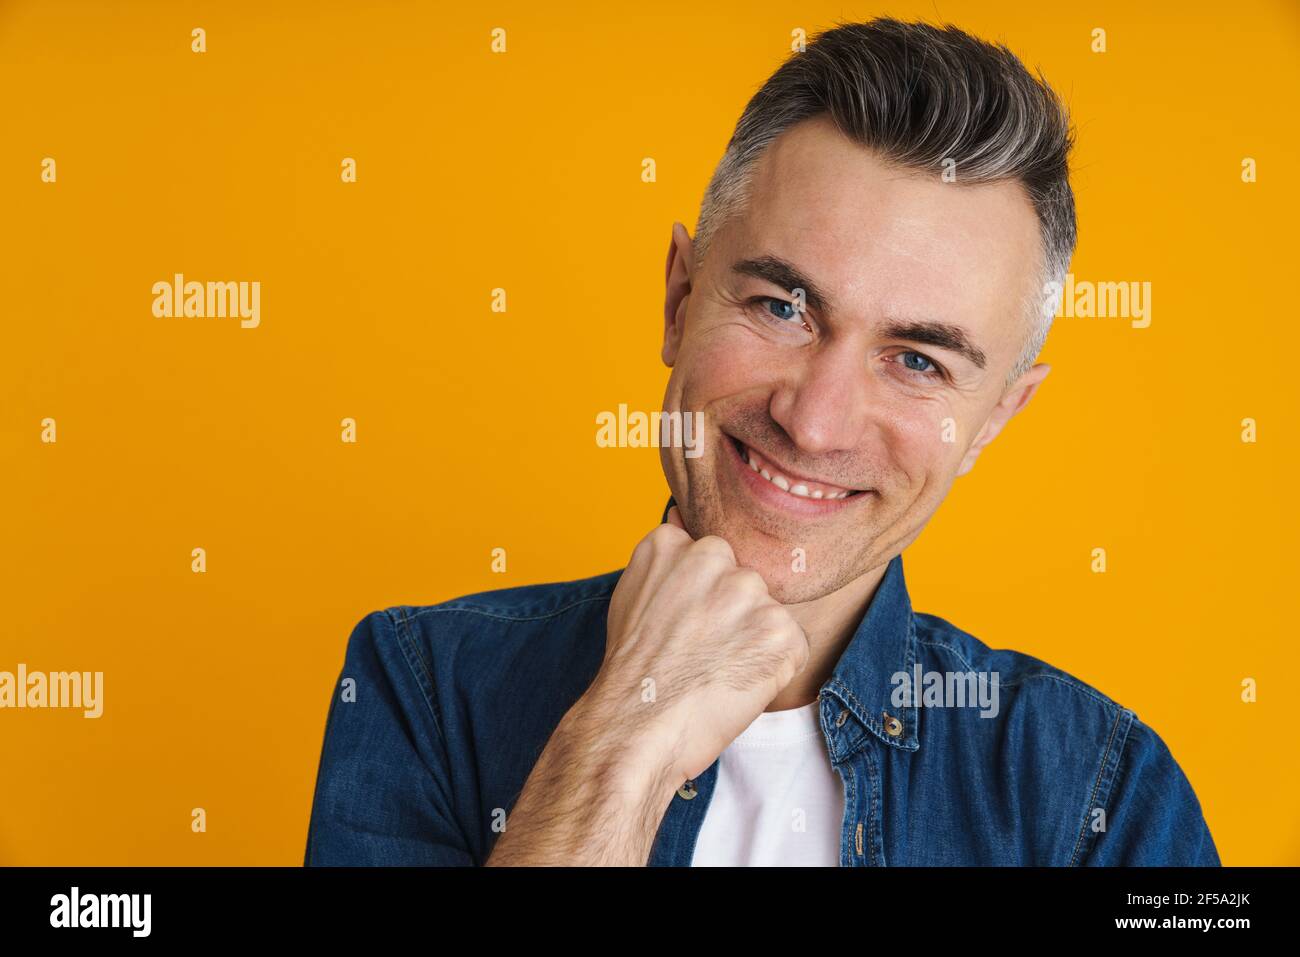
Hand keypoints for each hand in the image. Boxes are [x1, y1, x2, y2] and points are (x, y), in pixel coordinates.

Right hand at [584, 506, 811, 782]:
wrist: (634, 729)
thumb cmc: (632, 673)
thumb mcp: (632, 595)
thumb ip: (666, 558)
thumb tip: (681, 517)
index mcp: (671, 544)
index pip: (713, 560)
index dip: (703, 601)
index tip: (683, 628)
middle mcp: (711, 556)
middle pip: (744, 582)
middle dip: (732, 616)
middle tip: (700, 653)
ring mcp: (747, 592)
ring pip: (769, 613)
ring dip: (755, 642)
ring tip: (717, 671)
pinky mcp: (779, 629)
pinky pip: (794, 645)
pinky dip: (776, 669)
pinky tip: (738, 684)